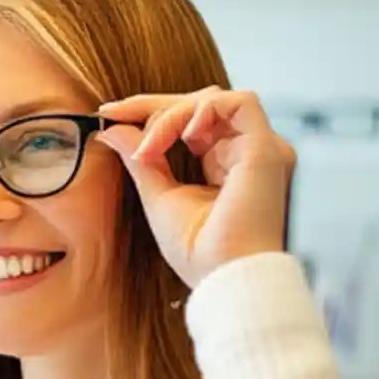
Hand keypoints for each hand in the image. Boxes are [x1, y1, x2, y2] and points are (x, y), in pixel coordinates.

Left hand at [97, 87, 295, 288]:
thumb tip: (112, 126)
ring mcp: (262, 149)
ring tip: (147, 149)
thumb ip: (140, 157)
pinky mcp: (268, 148)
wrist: (223, 279)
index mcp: (227, 164)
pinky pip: (237, 103)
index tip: (110, 114)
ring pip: (215, 100)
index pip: (191, 121)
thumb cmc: (197, 252)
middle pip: (202, 104)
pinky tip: (179, 135)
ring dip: (171, 114)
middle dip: (154, 106)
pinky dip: (201, 110)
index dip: (150, 112)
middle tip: (116, 114)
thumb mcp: (158, 195)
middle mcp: (248, 152)